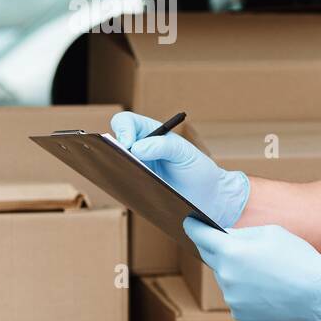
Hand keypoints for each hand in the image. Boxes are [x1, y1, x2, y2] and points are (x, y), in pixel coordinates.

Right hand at [111, 111, 249, 228]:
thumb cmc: (199, 170)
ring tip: (131, 177)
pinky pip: (120, 185)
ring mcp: (135, 169)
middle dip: (112, 150)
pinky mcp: (135, 188)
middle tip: (122, 162)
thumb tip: (136, 148)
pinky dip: (121, 186)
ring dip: (117, 169)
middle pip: (113, 142)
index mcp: (150, 133)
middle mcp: (139, 150)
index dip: (122, 129)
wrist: (208, 198)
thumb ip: (163, 146)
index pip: (126, 122)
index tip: (128, 144)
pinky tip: (133, 191)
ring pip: (113, 165)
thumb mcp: (185, 154)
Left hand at [183, 218, 320, 320]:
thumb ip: (240, 234)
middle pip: (211, 257)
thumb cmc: (296, 256)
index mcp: (230, 251)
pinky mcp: (239, 312)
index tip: (189, 222)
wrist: (317, 291)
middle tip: (226, 243)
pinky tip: (263, 286)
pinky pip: (235, 295)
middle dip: (216, 248)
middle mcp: (225, 275)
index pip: (200, 235)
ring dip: (233, 271)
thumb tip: (223, 237)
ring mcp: (231, 296)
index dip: (194, 226)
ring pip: (225, 277)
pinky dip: (243, 289)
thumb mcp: (268, 233)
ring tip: (259, 269)